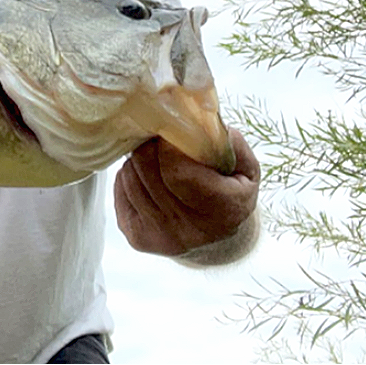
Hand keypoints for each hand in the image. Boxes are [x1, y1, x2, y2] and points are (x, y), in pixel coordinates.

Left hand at [114, 127, 260, 264]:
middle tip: (159, 141)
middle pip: (146, 169)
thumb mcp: (245, 170)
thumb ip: (230, 144)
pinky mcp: (137, 237)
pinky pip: (120, 191)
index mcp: (222, 210)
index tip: (171, 134)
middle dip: (149, 147)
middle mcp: (189, 229)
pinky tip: (146, 178)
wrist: (217, 242)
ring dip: (138, 161)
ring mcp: (160, 236)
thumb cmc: (230, 196)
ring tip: (154, 159)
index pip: (177, 170)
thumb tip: (200, 123)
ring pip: (130, 177)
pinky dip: (128, 177)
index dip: (168, 146)